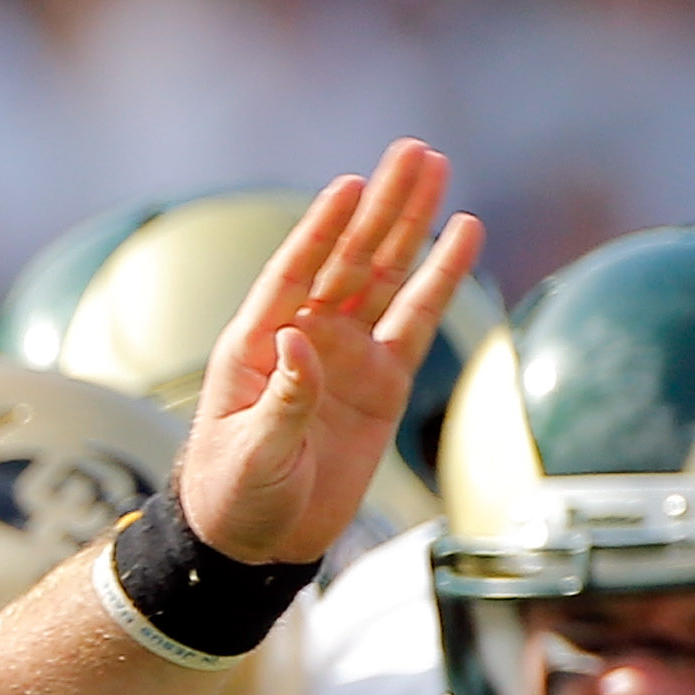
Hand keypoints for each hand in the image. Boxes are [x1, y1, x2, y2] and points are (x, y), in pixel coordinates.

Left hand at [178, 141, 484, 565]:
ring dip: (410, 225)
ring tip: (437, 169)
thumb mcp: (252, 452)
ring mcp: (346, 355)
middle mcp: (304, 335)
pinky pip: (415, 324)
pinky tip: (461, 237)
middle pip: (349, 257)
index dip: (322, 228)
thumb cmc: (233, 495)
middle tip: (413, 151)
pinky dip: (439, 282)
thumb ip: (283, 398)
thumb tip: (300, 340)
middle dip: (381, 206)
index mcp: (259, 343)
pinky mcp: (381, 384)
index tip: (351, 185)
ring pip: (385, 277)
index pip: (295, 271)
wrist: (258, 542)